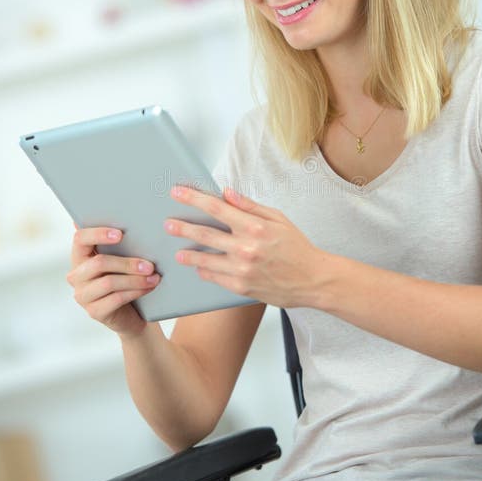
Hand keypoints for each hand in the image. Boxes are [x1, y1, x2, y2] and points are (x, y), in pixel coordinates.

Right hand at [67, 226, 160, 335]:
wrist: (132, 314)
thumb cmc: (126, 279)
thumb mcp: (121, 259)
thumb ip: (119, 244)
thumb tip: (130, 219)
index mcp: (80, 257)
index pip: (80, 239)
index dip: (98, 234)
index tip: (120, 234)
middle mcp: (76, 276)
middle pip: (99, 262)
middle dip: (128, 263)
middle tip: (150, 265)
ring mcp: (83, 295)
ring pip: (109, 282)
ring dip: (135, 279)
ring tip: (154, 277)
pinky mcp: (94, 312)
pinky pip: (116, 298)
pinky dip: (136, 291)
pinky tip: (148, 288)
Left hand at [164, 185, 324, 308]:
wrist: (313, 280)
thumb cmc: (297, 248)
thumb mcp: (278, 219)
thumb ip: (250, 207)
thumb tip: (227, 193)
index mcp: (254, 227)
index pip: (216, 208)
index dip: (193, 199)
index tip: (178, 193)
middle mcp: (246, 248)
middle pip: (204, 234)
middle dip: (182, 227)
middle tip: (168, 224)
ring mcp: (242, 270)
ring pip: (204, 260)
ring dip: (188, 255)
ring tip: (178, 252)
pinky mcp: (241, 287)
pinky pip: (214, 277)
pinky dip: (204, 271)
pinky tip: (199, 267)